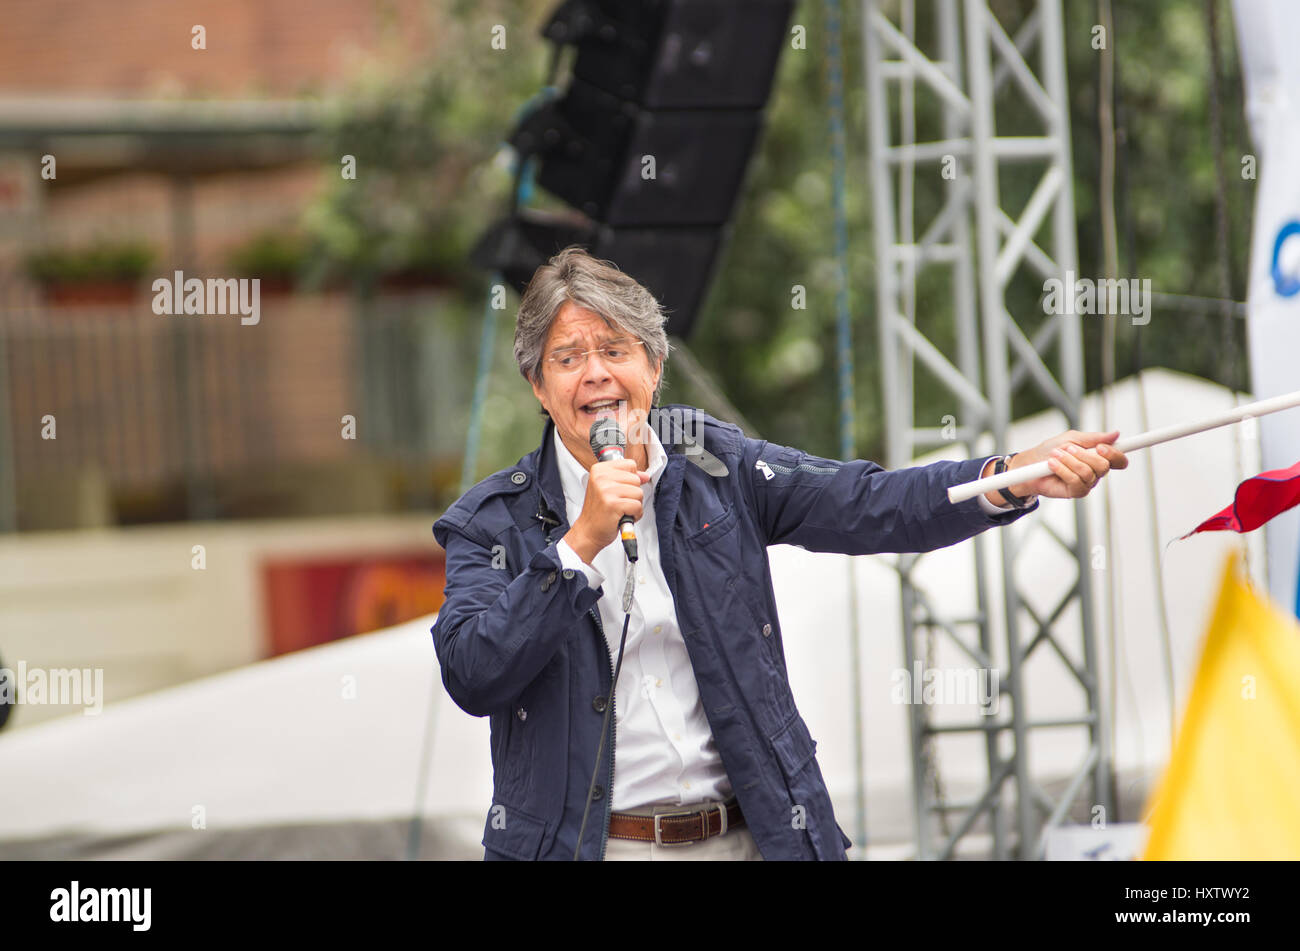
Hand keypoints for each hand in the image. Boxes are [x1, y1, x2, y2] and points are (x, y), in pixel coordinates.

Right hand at [563, 459, 650, 562]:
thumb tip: (644, 475)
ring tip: (620, 509)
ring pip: (639, 492)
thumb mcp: (609, 489)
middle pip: (636, 479)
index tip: (620, 489)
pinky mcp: (613, 504)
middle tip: (618, 502)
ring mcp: (606, 490)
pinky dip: (635, 514)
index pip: (630, 464)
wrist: (588, 531)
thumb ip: (627, 478)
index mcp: (599, 470)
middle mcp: (601, 477)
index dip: (630, 479)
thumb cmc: (599, 512)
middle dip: (633, 493)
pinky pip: (638, 506)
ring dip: (634, 504)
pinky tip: (622, 516)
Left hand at [986, 429, 1128, 502]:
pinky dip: (1062, 470)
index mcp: (1098, 457)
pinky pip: (1075, 481)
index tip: (1101, 447)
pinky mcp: (1075, 492)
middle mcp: (1095, 472)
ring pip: (1088, 473)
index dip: (1115, 454)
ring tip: (1056, 455)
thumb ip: (1093, 438)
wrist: (1029, 464)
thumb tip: (1115, 434)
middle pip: (1104, 466)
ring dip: (1069, 461)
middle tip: (1068, 449)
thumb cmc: (1050, 451)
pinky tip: (1052, 465)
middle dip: (1084, 455)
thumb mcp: (1071, 438)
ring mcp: (1086, 483)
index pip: (1119, 460)